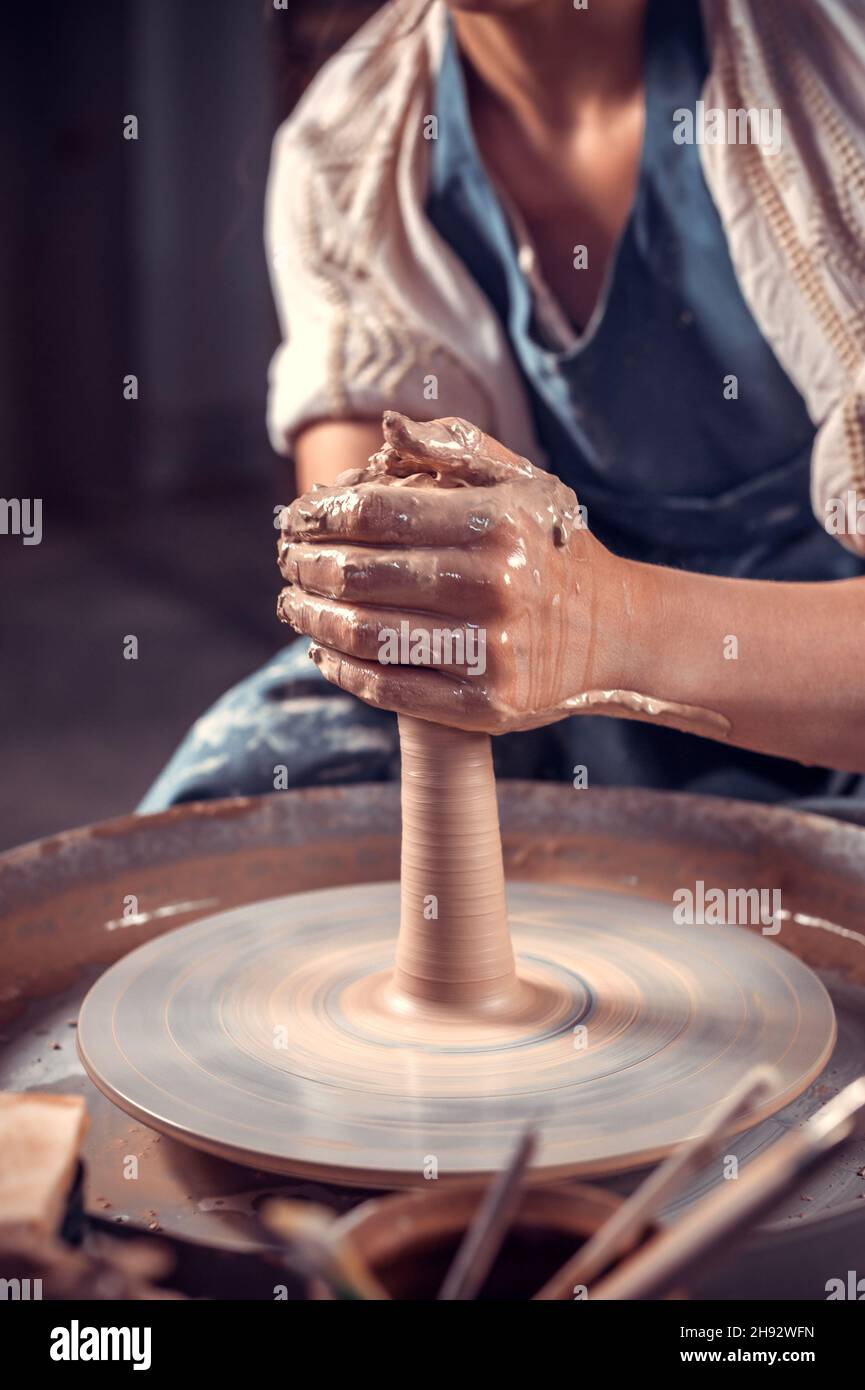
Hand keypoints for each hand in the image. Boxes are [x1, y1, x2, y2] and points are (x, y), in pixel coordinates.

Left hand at [277, 412, 623, 733]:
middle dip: (307, 566)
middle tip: (288, 562)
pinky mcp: (484, 706)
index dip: (321, 515)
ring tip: (293, 605)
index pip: (376, 514)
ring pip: (365, 635)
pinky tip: (322, 652)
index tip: (296, 518)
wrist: (611, 632)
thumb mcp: (520, 485)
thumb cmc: (549, 548)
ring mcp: (490, 653)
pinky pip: (389, 689)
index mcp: (497, 523)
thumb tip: (387, 428)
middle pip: (360, 575)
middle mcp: (495, 587)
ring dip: (313, 619)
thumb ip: (455, 450)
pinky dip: (343, 670)